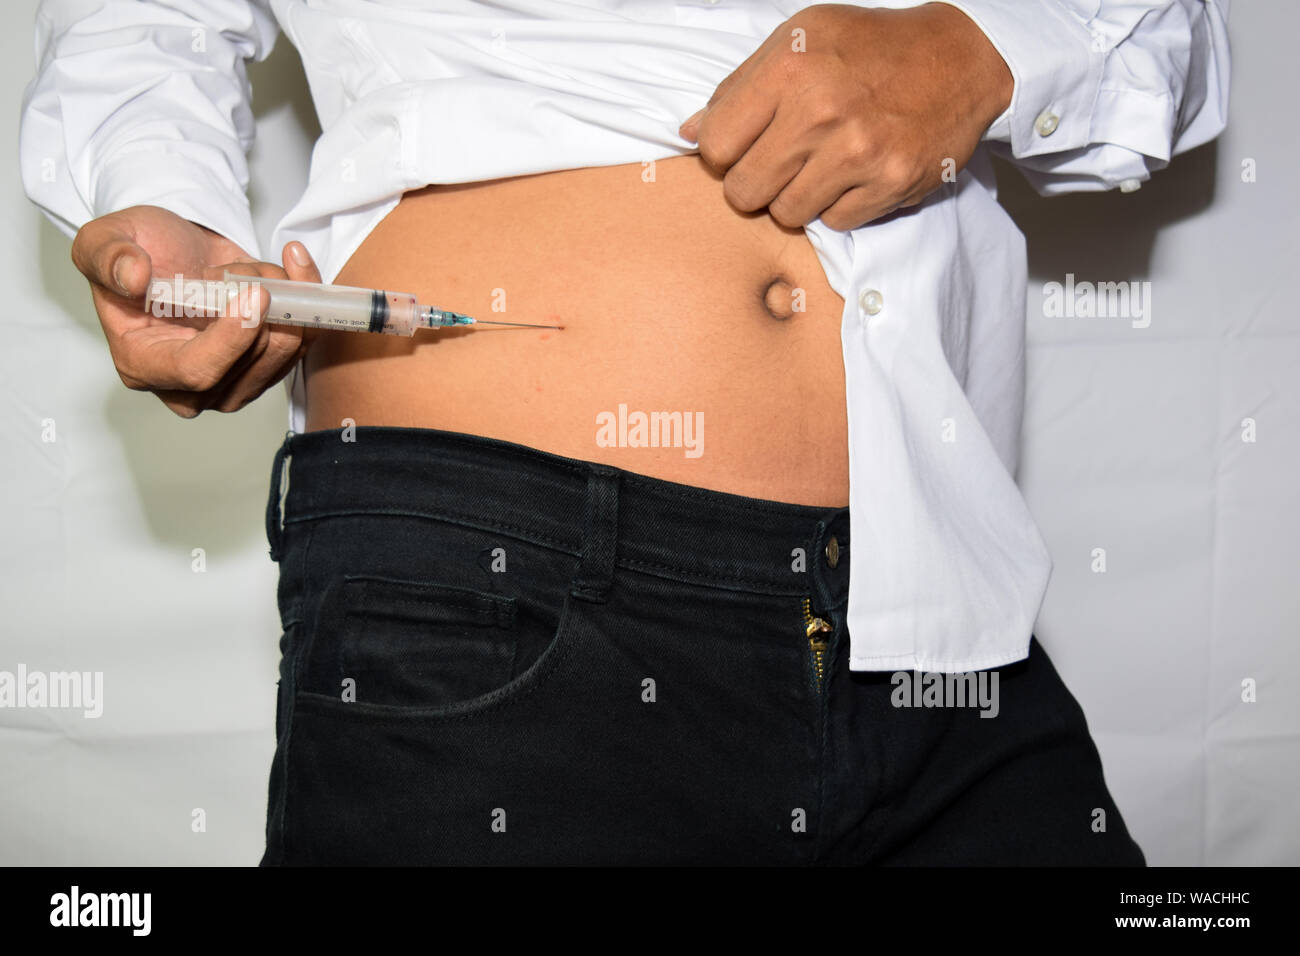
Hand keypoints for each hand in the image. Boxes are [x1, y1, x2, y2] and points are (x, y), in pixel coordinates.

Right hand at [70, 205, 321, 416]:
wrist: (176, 251)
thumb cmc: (139, 252)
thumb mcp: (104, 240)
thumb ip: (107, 257)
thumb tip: (133, 278)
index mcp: (143, 365)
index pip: (197, 372)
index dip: (231, 339)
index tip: (255, 296)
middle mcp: (190, 386)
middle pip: (247, 370)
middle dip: (263, 313)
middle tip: (248, 271)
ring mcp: (232, 381)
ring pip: (283, 356)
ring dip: (283, 302)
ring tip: (255, 268)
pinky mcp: (266, 365)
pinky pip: (303, 343)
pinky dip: (304, 301)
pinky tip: (292, 269)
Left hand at [678, 2, 1013, 229]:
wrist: (959, 57)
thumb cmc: (869, 48)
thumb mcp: (800, 40)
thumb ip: (740, 86)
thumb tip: (690, 133)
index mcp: (789, 68)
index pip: (714, 147)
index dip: (724, 153)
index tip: (746, 146)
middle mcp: (821, 110)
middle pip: (743, 191)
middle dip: (755, 183)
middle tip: (782, 163)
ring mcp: (858, 151)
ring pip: (786, 213)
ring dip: (797, 197)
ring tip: (822, 165)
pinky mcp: (890, 182)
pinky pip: (833, 222)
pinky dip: (838, 205)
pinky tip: (855, 173)